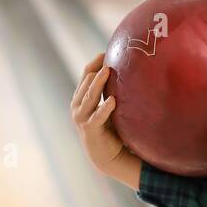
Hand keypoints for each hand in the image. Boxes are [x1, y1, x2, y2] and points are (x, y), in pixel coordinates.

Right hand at [72, 52, 125, 174]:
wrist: (105, 155)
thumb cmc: (109, 128)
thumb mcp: (108, 107)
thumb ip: (112, 92)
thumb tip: (129, 72)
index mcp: (81, 97)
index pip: (86, 74)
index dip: (94, 62)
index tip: (106, 51)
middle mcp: (77, 106)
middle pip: (85, 83)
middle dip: (95, 70)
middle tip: (106, 58)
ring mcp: (81, 118)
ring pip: (88, 97)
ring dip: (97, 84)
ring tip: (106, 71)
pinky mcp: (90, 130)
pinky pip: (96, 117)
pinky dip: (104, 108)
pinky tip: (112, 100)